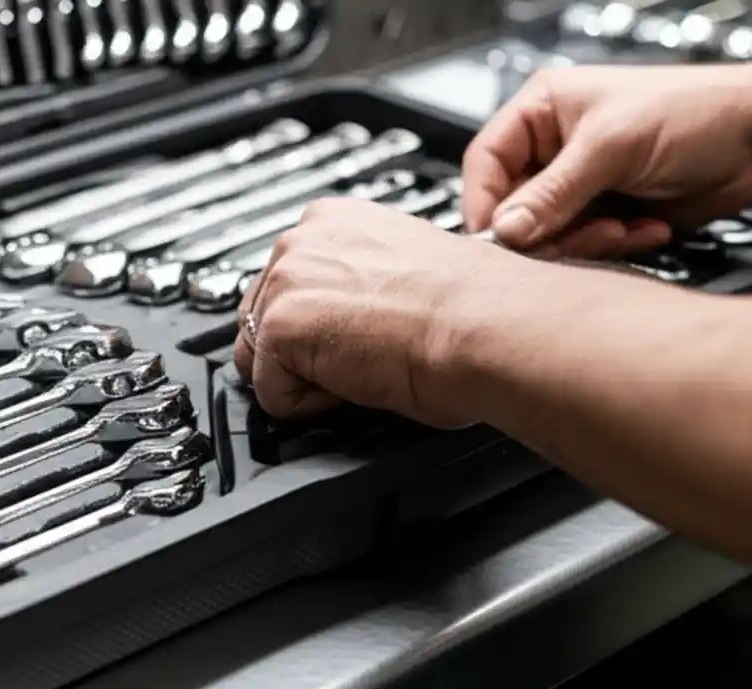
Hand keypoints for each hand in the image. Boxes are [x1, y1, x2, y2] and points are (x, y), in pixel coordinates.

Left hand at [233, 197, 524, 426]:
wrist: (490, 326)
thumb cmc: (475, 308)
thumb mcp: (402, 269)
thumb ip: (357, 280)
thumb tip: (345, 315)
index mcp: (333, 220)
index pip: (288, 285)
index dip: (320, 325)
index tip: (357, 333)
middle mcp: (301, 240)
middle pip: (262, 317)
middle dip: (301, 351)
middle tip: (361, 357)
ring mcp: (285, 280)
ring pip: (261, 356)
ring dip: (304, 376)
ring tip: (363, 368)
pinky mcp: (279, 325)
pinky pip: (271, 392)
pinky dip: (308, 405)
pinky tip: (356, 382)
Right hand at [463, 61, 751, 258]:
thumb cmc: (696, 111)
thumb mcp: (611, 146)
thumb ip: (552, 192)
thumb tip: (505, 228)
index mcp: (543, 112)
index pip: (486, 162)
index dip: (485, 202)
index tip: (496, 237)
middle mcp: (555, 149)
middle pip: (514, 207)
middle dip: (545, 229)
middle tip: (573, 235)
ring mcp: (580, 184)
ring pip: (548, 234)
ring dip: (585, 240)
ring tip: (620, 227)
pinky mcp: (605, 214)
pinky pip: (584, 246)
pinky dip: (613, 245)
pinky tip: (644, 227)